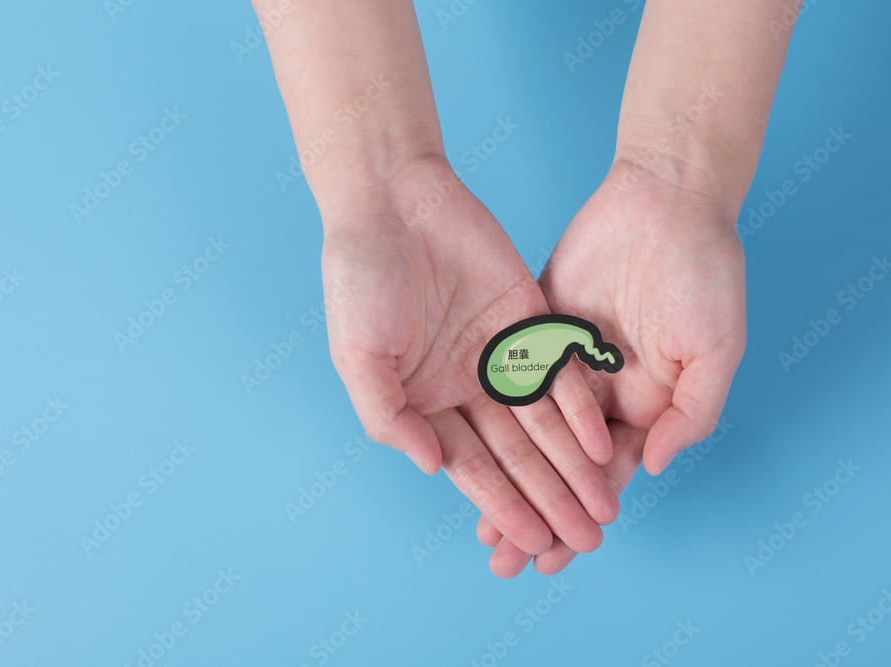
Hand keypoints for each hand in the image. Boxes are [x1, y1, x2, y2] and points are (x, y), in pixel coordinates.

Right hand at [321, 155, 620, 556]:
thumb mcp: (356, 356)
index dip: (502, 506)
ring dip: (573, 467)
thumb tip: (432, 468)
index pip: (472, 466)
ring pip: (545, 423)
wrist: (390, 199)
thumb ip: (388, 416)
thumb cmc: (359, 277)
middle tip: (584, 541)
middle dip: (549, 499)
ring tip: (602, 509)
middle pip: (517, 455)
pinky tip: (599, 446)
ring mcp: (502, 353)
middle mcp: (467, 385)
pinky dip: (579, 410)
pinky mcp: (531, 319)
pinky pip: (561, 372)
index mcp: (425, 401)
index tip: (534, 544)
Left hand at [478, 159, 746, 575]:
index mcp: (644, 403)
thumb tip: (652, 467)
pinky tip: (460, 447)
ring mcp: (562, 358)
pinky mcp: (533, 325)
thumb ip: (691, 412)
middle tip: (503, 556)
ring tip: (479, 521)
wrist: (667, 198)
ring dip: (504, 475)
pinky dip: (486, 415)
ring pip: (524, 430)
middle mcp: (598, 390)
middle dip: (533, 509)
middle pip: (557, 463)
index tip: (553, 556)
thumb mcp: (714, 349)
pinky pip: (505, 378)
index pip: (604, 475)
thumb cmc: (705, 272)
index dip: (578, 513)